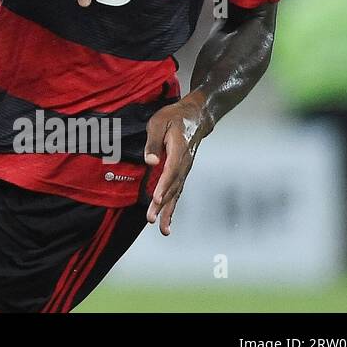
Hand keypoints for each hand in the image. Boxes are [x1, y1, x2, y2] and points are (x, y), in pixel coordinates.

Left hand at [143, 97, 209, 235]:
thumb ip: (153, 141)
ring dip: (167, 211)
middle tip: (152, 219)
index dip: (163, 185)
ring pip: (176, 193)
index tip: (156, 198)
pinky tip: (167, 222)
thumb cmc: (173, 117)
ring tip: (162, 229)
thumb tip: (150, 161)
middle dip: (162, 204)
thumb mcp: (158, 122)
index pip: (171, 170)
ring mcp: (185, 170)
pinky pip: (177, 193)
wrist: (195, 117)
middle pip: (172, 187)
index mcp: (179, 149)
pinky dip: (172, 208)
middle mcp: (185, 164)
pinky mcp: (182, 174)